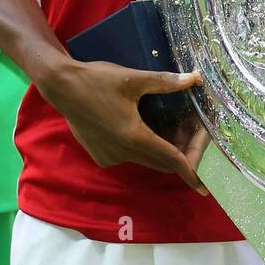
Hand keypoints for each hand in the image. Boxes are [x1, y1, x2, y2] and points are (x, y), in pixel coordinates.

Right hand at [35, 56, 207, 190]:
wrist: (61, 87)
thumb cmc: (96, 80)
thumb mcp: (133, 79)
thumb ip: (165, 82)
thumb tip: (193, 79)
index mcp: (134, 137)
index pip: (171, 159)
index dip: (190, 171)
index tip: (203, 185)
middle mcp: (122, 152)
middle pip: (160, 161)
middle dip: (180, 156)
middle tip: (195, 141)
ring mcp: (109, 156)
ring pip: (145, 159)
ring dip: (161, 150)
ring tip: (176, 130)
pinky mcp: (100, 155)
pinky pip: (129, 156)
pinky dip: (142, 148)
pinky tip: (147, 128)